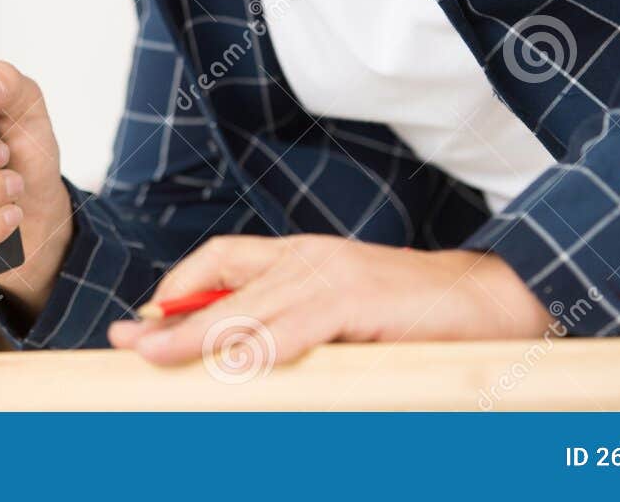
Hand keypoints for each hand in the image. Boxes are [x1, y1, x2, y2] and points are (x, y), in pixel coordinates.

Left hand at [107, 235, 553, 363]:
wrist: (492, 300)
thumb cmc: (418, 318)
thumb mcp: (344, 320)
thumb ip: (296, 328)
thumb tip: (244, 361)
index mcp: (304, 257)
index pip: (223, 260)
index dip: (179, 289)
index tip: (146, 322)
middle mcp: (308, 257)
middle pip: (221, 282)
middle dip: (169, 316)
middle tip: (127, 342)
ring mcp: (330, 275)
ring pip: (245, 307)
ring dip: (194, 335)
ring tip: (153, 356)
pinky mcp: (354, 299)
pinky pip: (292, 326)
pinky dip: (254, 345)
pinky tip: (226, 362)